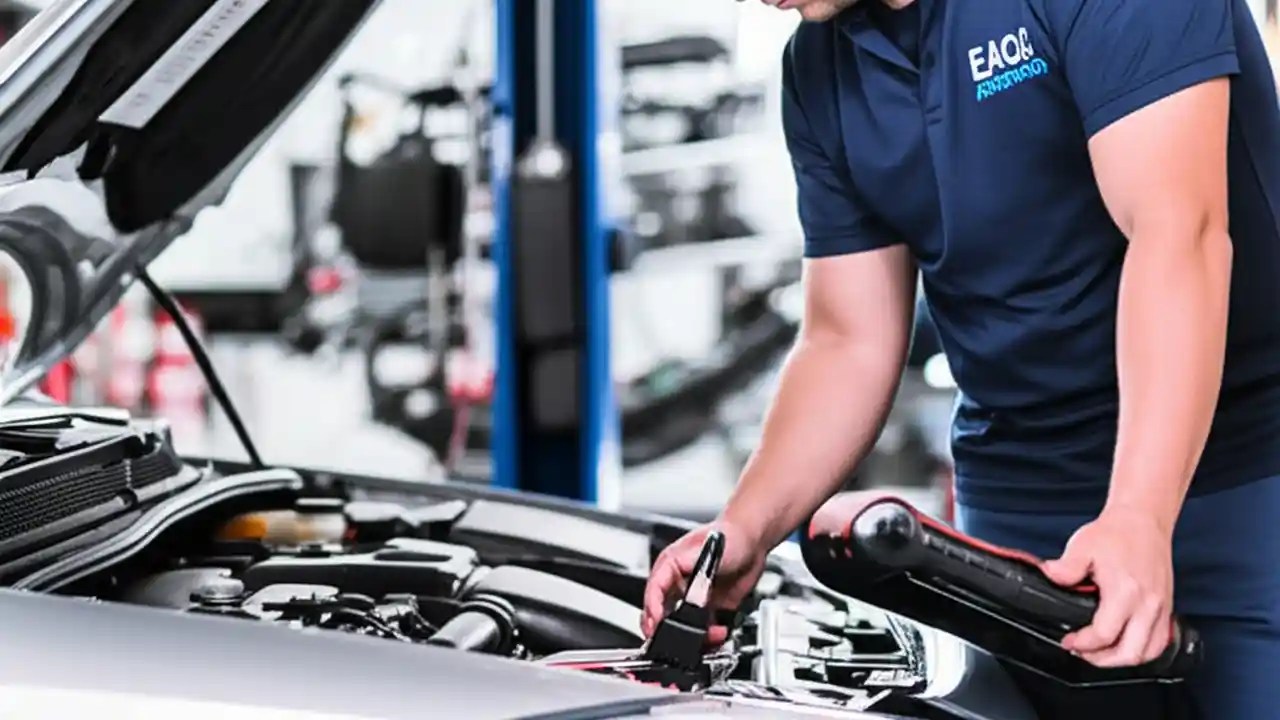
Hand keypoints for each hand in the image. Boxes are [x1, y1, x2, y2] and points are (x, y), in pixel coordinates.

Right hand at [641, 519, 767, 646]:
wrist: (753, 542)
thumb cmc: (727, 537)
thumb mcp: (702, 552)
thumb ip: (690, 575)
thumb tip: (687, 601)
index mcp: (669, 567)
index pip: (653, 592)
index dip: (652, 610)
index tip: (656, 625)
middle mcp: (679, 585)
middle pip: (662, 614)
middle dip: (666, 630)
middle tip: (672, 641)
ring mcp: (694, 599)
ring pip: (682, 626)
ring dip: (692, 636)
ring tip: (708, 636)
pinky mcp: (711, 609)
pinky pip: (704, 630)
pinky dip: (709, 638)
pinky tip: (718, 634)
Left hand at [1041, 506, 1174, 667]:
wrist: (1143, 520)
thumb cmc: (1116, 533)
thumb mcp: (1083, 546)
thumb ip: (1065, 567)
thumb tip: (1049, 577)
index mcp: (1126, 592)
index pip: (1104, 634)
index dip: (1082, 644)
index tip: (1069, 642)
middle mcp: (1148, 604)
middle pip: (1129, 652)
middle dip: (1101, 660)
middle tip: (1082, 653)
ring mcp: (1161, 608)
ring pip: (1148, 652)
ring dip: (1122, 659)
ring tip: (1100, 653)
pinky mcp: (1167, 607)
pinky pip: (1159, 642)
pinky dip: (1142, 651)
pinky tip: (1123, 644)